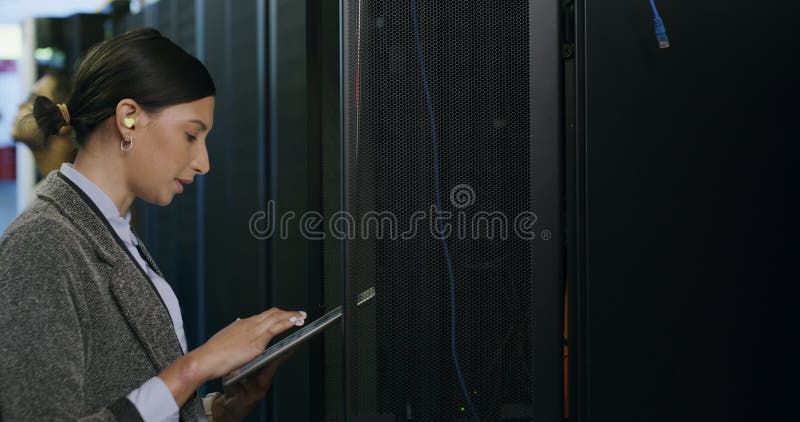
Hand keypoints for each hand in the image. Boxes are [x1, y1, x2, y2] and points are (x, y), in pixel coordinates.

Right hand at [157, 307, 304, 407]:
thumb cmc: (211, 353)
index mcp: (241, 324)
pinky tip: (296, 323)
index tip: (284, 314)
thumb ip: (234, 332)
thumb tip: (238, 323)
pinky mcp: (257, 341)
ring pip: (277, 318)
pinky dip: (288, 323)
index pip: (263, 315)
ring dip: (292, 316)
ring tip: (302, 317)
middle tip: (299, 313)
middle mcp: (249, 323)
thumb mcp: (224, 338)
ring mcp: (254, 331)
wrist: (205, 359)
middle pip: (272, 313)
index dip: (276, 314)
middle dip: (287, 313)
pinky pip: (277, 328)